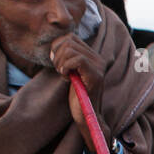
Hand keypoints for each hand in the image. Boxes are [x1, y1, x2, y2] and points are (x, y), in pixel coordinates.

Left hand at [51, 33, 108, 153]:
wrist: (87, 117)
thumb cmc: (77, 97)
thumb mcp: (71, 72)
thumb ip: (68, 58)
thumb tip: (55, 44)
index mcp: (93, 56)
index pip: (70, 37)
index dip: (57, 46)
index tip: (55, 62)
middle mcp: (98, 58)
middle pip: (68, 41)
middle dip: (57, 54)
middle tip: (59, 69)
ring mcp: (98, 66)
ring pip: (70, 49)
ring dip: (60, 62)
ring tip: (63, 74)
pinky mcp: (96, 75)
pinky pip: (77, 59)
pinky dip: (66, 67)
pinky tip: (66, 77)